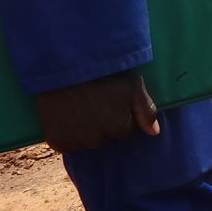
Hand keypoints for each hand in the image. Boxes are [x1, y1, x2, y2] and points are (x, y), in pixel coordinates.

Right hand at [36, 70, 159, 153]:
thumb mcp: (131, 85)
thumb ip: (145, 110)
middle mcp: (98, 140)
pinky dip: (66, 135)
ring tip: (78, 106)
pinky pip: (66, 144)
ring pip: (85, 142)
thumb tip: (154, 132)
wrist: (65, 65)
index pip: (124, 130)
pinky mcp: (57, 142)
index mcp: (119, 128)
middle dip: (101, 124)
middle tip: (92, 101)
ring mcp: (77, 142)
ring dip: (84, 130)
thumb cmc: (102, 72)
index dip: (118, 115)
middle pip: (104, 137)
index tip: (109, 100)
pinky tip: (65, 116)